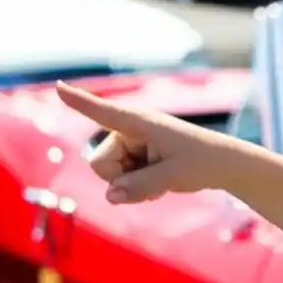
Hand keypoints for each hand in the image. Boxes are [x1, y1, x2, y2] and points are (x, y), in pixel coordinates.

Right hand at [55, 81, 237, 204]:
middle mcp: (131, 130)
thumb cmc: (203, 161)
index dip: (79, 101)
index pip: (104, 112)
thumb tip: (110, 197)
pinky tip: (159, 185)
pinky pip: (121, 182)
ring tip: (161, 180)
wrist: (224, 166)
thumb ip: (140, 186)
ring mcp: (132, 145)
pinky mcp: (136, 158)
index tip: (58, 86)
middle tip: (154, 180)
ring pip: (109, 176)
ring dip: (131, 185)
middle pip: (100, 163)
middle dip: (119, 178)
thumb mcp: (173, 176)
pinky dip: (137, 188)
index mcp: (141, 123)